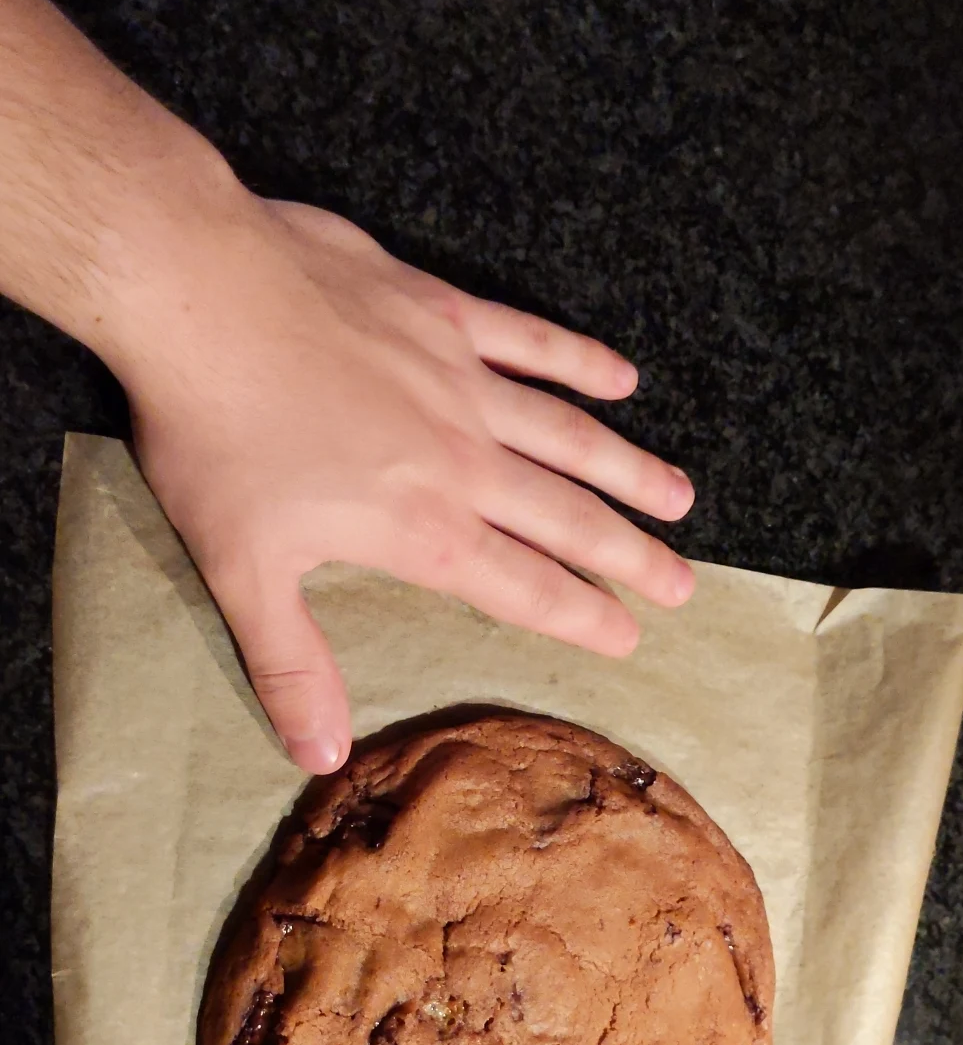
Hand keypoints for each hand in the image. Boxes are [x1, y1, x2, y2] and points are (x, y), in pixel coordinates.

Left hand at [124, 197, 695, 771]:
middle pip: (566, 518)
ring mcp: (458, 380)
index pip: (524, 587)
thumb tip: (321, 756)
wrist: (196, 288)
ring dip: (628, 469)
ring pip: (567, 435)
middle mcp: (460, 460)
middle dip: (629, 557)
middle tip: (684, 584)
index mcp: (422, 529)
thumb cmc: (213, 433)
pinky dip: (579, 361)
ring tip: (679, 498)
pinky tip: (621, 379)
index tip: (630, 638)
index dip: (583, 618)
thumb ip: (291, 665)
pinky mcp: (440, 311)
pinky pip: (528, 340)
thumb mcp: (240, 571)